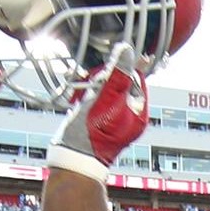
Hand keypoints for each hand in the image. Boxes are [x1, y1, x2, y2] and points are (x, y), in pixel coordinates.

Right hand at [54, 48, 149, 168]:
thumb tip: (128, 51)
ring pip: (104, 88)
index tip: (107, 69)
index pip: (135, 79)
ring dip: (90, 86)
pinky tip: (77, 100)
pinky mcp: (96, 118)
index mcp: (138, 112)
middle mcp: (127, 115)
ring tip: (81, 95)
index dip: (121, 70)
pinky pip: (93, 98)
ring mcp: (111, 116)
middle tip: (91, 85)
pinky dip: (84, 95)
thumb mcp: (107, 101)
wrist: (72, 159)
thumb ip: (118, 75)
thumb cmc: (92, 136)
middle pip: (118, 82)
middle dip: (102, 79)